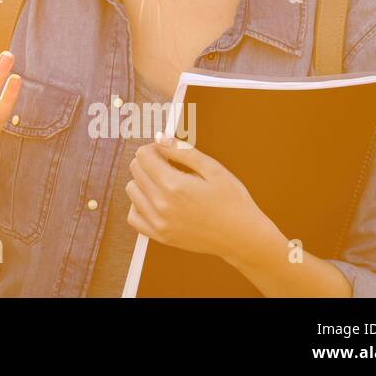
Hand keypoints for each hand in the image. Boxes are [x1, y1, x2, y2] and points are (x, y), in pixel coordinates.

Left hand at [125, 133, 275, 259]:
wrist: (243, 237)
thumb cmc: (233, 201)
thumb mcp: (213, 169)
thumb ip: (182, 151)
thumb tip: (159, 138)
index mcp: (174, 186)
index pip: (143, 156)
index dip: (154, 148)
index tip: (167, 151)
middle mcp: (162, 205)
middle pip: (135, 170)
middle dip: (149, 161)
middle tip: (169, 165)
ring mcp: (159, 223)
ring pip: (132, 190)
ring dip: (143, 182)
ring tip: (166, 184)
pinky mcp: (160, 236)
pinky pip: (133, 216)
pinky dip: (139, 205)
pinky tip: (156, 201)